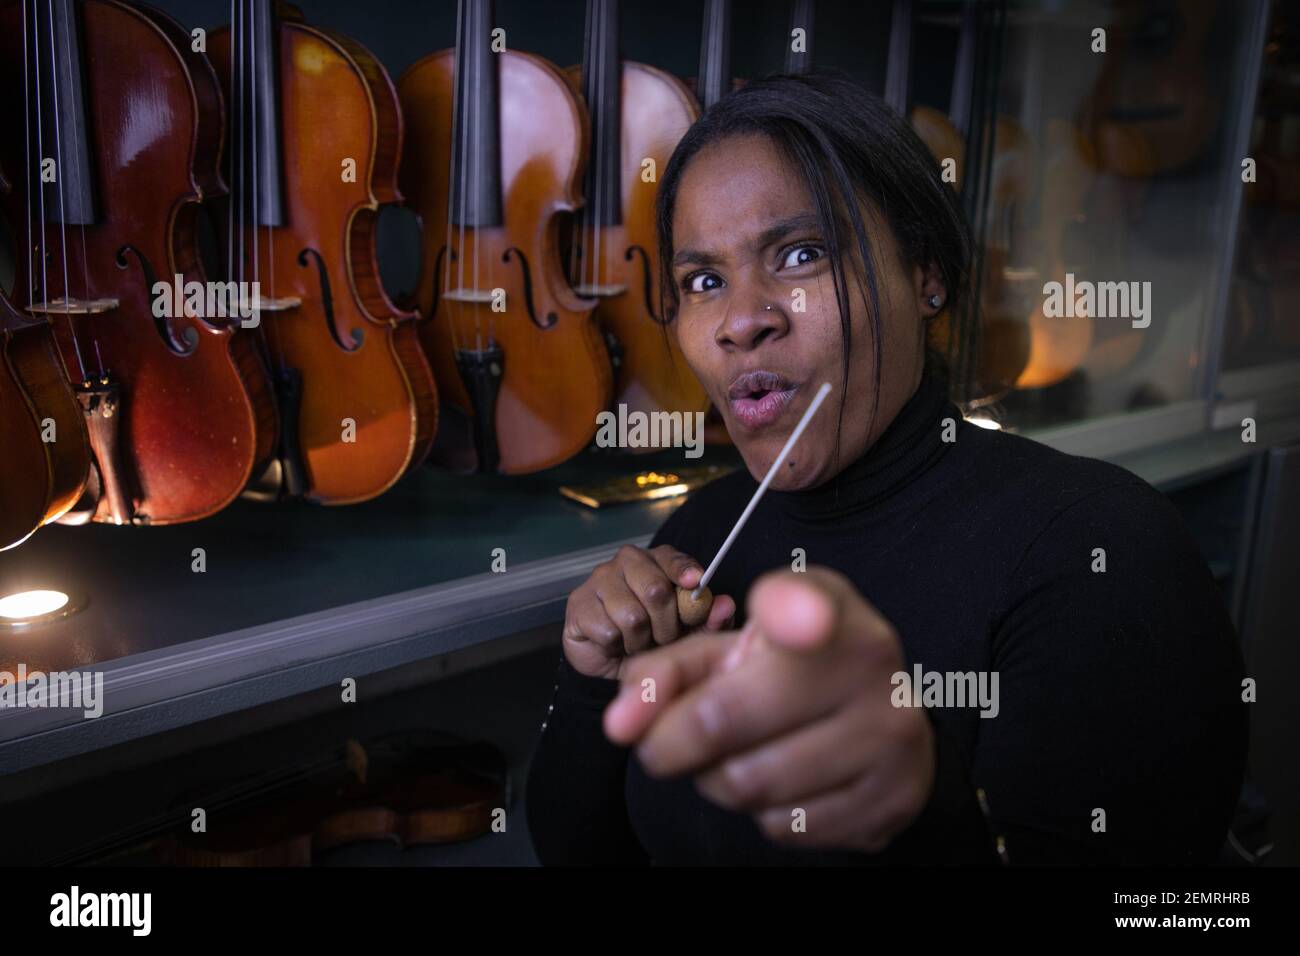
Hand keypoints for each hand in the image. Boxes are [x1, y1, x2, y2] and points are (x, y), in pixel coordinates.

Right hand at [562, 544, 736, 679]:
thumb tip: (726, 605)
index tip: (696, 583)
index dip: (684, 571)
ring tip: (638, 642)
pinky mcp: (578, 604)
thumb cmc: (655, 638)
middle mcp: (627, 562)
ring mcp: (599, 580)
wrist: (613, 661)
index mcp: (657, 560)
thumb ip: (711, 619)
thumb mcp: (690, 632)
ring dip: (640, 640)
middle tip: (664, 638)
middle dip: (667, 625)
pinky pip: (607, 630)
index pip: (672, 558)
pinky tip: (615, 644)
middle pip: (656, 589)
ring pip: (632, 616)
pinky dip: (617, 646)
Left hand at [603, 567, 934, 851]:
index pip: (802, 610)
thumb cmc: (788, 672)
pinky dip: (763, 811)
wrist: (880, 717)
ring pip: (749, 785)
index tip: (785, 620)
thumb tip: (621, 723)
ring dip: (718, 779)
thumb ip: (666, 672)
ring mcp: (892, 740)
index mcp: (832, 614)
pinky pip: (785, 826)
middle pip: (725, 721)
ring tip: (739, 752)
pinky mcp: (892, 802)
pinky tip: (783, 779)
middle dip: (673, 740)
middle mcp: (874, 671)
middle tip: (666, 742)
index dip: (791, 614)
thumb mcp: (729, 650)